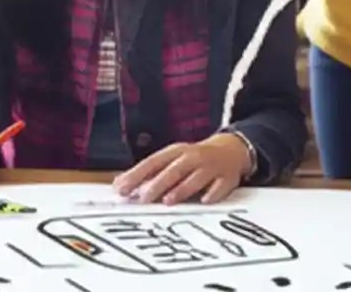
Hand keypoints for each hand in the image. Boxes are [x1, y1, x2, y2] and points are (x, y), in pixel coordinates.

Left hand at [112, 133, 251, 205]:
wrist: (231, 150)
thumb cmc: (193, 160)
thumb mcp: (172, 160)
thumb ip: (149, 173)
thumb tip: (119, 186)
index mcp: (176, 152)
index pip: (153, 162)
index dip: (137, 175)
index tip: (122, 189)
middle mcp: (193, 157)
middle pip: (173, 170)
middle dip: (158, 184)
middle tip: (143, 198)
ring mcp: (211, 167)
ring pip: (195, 178)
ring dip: (182, 189)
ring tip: (168, 201)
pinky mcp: (227, 178)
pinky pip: (220, 186)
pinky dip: (212, 193)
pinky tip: (205, 201)